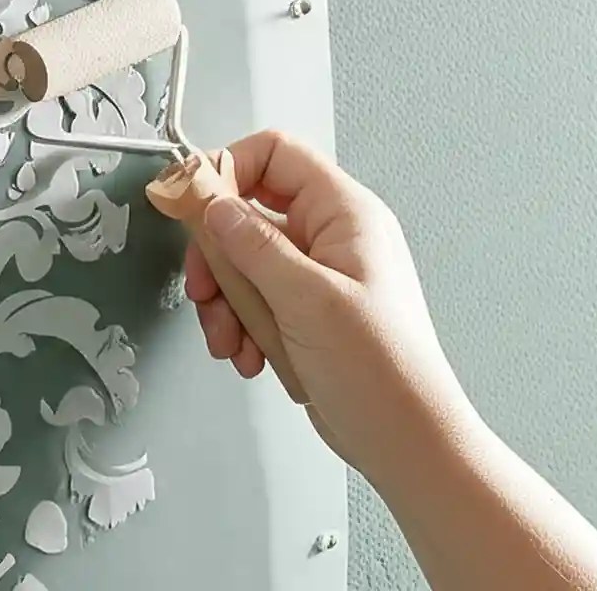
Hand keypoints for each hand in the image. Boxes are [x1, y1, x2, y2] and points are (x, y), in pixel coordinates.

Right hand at [185, 130, 482, 483]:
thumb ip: (254, 245)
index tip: (189, 204)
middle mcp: (332, 237)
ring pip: (246, 264)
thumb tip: (213, 204)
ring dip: (226, 302)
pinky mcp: (307, 315)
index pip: (275, 155)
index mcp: (345, 214)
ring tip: (231, 338)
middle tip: (205, 288)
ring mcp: (319, 278)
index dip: (227, 170)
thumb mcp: (307, 299)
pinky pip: (256, 303)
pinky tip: (249, 355)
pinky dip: (241, 327)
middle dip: (218, 255)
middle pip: (250, 213)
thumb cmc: (383, 370)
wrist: (406, 440)